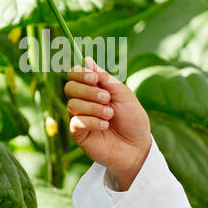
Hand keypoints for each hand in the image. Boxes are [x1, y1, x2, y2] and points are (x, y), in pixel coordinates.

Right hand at [65, 57, 151, 188]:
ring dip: (94, 107)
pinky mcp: (79, 134)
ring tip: (110, 115)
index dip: (80, 73)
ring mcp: (80, 118)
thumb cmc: (133, 121)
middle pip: (70, 87)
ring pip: (73, 104)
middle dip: (88, 90)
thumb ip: (106, 79)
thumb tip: (87, 60)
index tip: (94, 78)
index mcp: (95, 90)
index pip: (76, 75)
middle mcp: (84, 102)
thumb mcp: (124, 96)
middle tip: (106, 98)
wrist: (138, 148)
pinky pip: (76, 121)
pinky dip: (91, 121)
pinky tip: (104, 126)